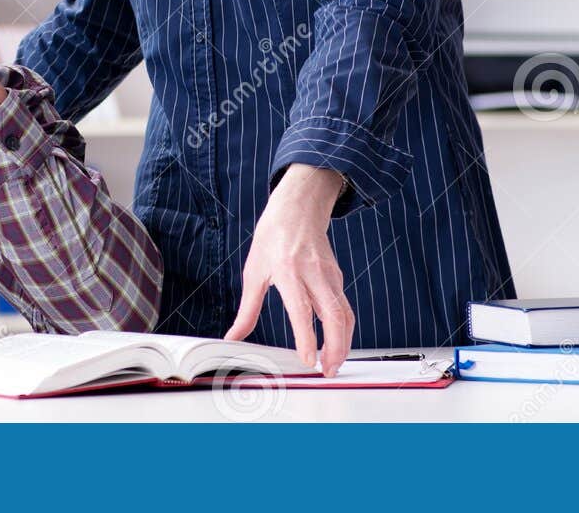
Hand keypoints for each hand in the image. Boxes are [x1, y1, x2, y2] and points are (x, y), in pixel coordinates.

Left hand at [225, 164, 353, 375]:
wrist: (298, 208)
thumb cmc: (272, 237)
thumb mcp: (253, 271)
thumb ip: (247, 310)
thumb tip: (233, 336)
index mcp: (289, 271)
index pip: (302, 310)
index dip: (307, 337)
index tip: (309, 360)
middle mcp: (314, 274)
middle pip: (335, 316)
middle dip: (335, 348)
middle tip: (327, 371)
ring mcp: (330, 276)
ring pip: (345, 315)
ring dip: (343, 343)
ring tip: (332, 365)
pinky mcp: (337, 279)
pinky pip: (344, 308)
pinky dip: (343, 330)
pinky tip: (335, 345)